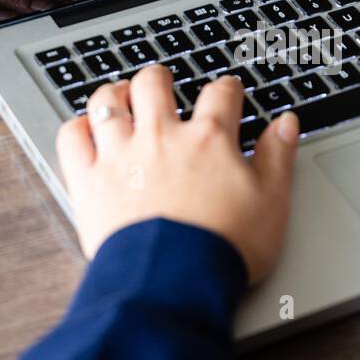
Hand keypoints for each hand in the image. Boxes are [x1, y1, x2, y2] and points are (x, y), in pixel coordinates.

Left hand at [56, 66, 299, 280]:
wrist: (176, 281)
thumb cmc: (224, 247)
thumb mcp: (272, 202)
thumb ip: (278, 157)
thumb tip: (286, 124)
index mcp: (209, 140)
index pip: (220, 95)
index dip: (226, 87)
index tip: (227, 90)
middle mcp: (161, 137)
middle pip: (153, 84)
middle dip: (159, 78)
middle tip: (162, 82)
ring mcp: (120, 156)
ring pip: (108, 102)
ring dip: (114, 93)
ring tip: (119, 95)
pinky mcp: (89, 182)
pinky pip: (73, 140)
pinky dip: (77, 128)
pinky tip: (85, 129)